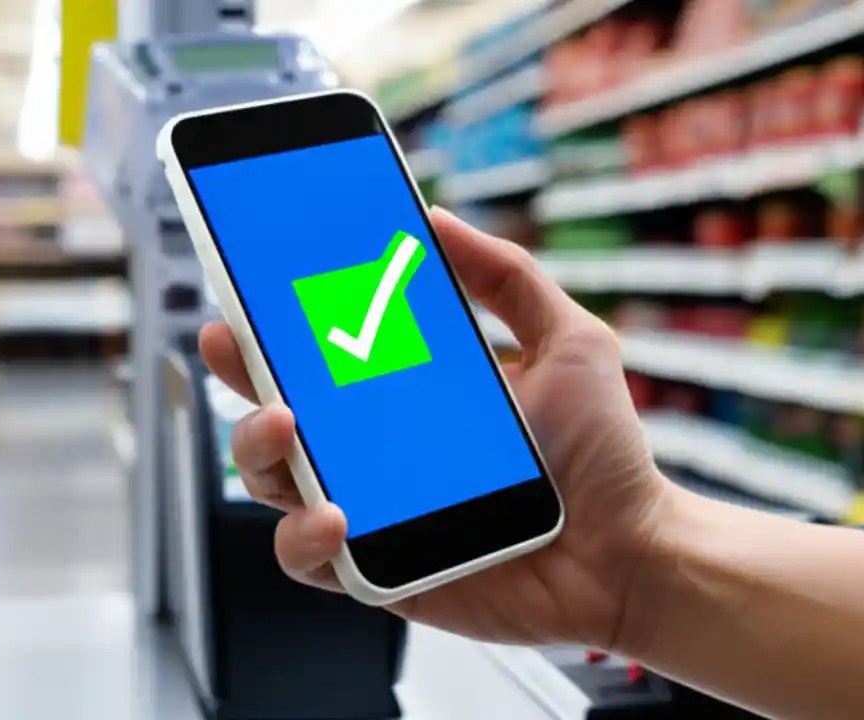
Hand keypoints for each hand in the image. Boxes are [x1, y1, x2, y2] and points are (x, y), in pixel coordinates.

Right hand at [200, 207, 670, 646]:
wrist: (630, 551)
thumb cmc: (600, 454)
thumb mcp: (567, 340)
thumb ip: (506, 276)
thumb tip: (435, 218)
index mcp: (406, 395)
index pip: (321, 354)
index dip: (273, 321)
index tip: (246, 284)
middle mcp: (375, 452)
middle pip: (276, 410)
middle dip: (239, 373)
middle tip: (233, 342)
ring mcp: (371, 512)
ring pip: (274, 483)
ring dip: (257, 449)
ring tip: (282, 425)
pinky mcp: (377, 573)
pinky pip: (310, 560)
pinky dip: (303, 537)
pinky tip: (333, 514)